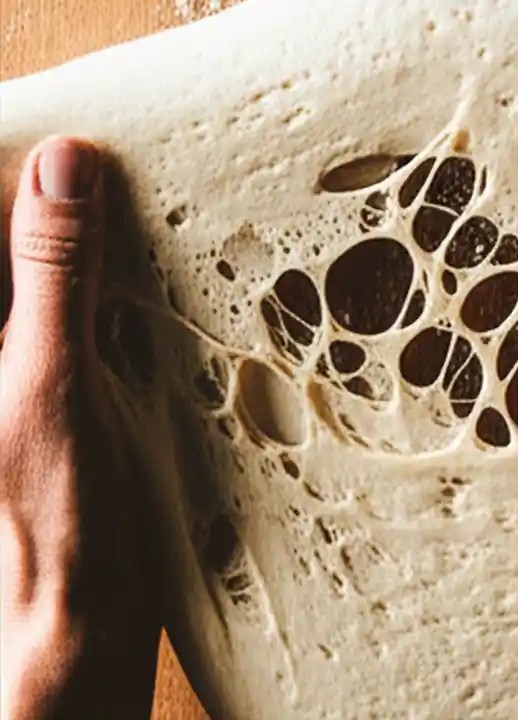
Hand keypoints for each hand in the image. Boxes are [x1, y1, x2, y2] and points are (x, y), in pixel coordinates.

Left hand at [0, 137, 157, 718]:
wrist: (79, 618)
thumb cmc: (49, 516)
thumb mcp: (49, 378)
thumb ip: (50, 274)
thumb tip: (63, 169)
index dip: (22, 184)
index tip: (84, 166)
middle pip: (9, 250)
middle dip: (64, 219)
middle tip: (125, 208)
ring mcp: (10, 373)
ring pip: (47, 284)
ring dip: (95, 262)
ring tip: (144, 255)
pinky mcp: (48, 394)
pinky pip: (77, 322)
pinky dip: (113, 303)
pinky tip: (149, 309)